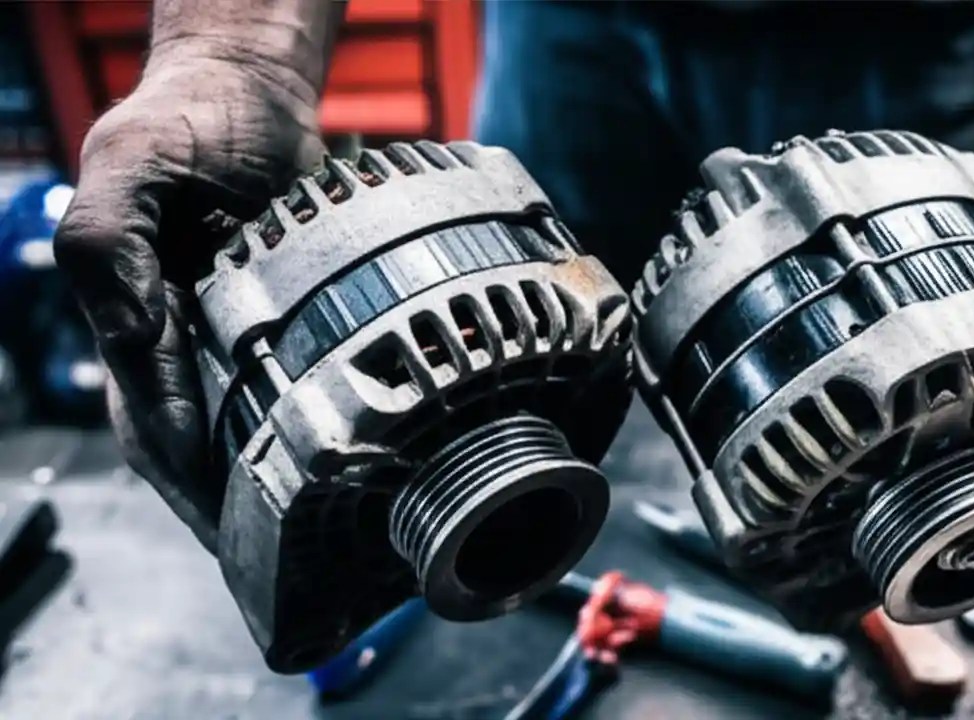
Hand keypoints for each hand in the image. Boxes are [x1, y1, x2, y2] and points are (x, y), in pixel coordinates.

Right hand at [54, 53, 324, 549]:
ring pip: (235, 435)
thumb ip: (109, 243)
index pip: (151, 421)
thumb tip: (134, 335)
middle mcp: (173, 344)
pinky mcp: (270, 328)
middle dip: (228, 508)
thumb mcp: (128, 164)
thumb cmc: (181, 122)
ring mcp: (221, 341)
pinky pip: (283, 393)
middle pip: (190, 450)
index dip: (191, 477)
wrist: (245, 94)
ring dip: (267, 484)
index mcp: (129, 323)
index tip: (237, 523)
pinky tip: (342, 460)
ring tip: (317, 532)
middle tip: (279, 557)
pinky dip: (303, 432)